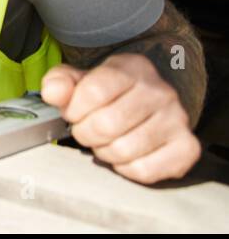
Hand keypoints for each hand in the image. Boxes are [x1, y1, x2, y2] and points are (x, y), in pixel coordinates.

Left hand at [40, 53, 201, 183]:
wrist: (146, 101)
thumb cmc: (108, 92)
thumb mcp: (80, 78)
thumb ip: (60, 82)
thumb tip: (53, 93)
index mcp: (132, 68)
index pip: (94, 92)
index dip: (74, 109)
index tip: (73, 112)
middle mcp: (160, 92)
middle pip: (106, 125)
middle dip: (86, 133)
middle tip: (87, 130)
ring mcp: (177, 120)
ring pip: (124, 150)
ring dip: (104, 152)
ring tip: (106, 141)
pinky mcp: (187, 148)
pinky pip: (145, 170)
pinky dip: (126, 168)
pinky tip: (125, 155)